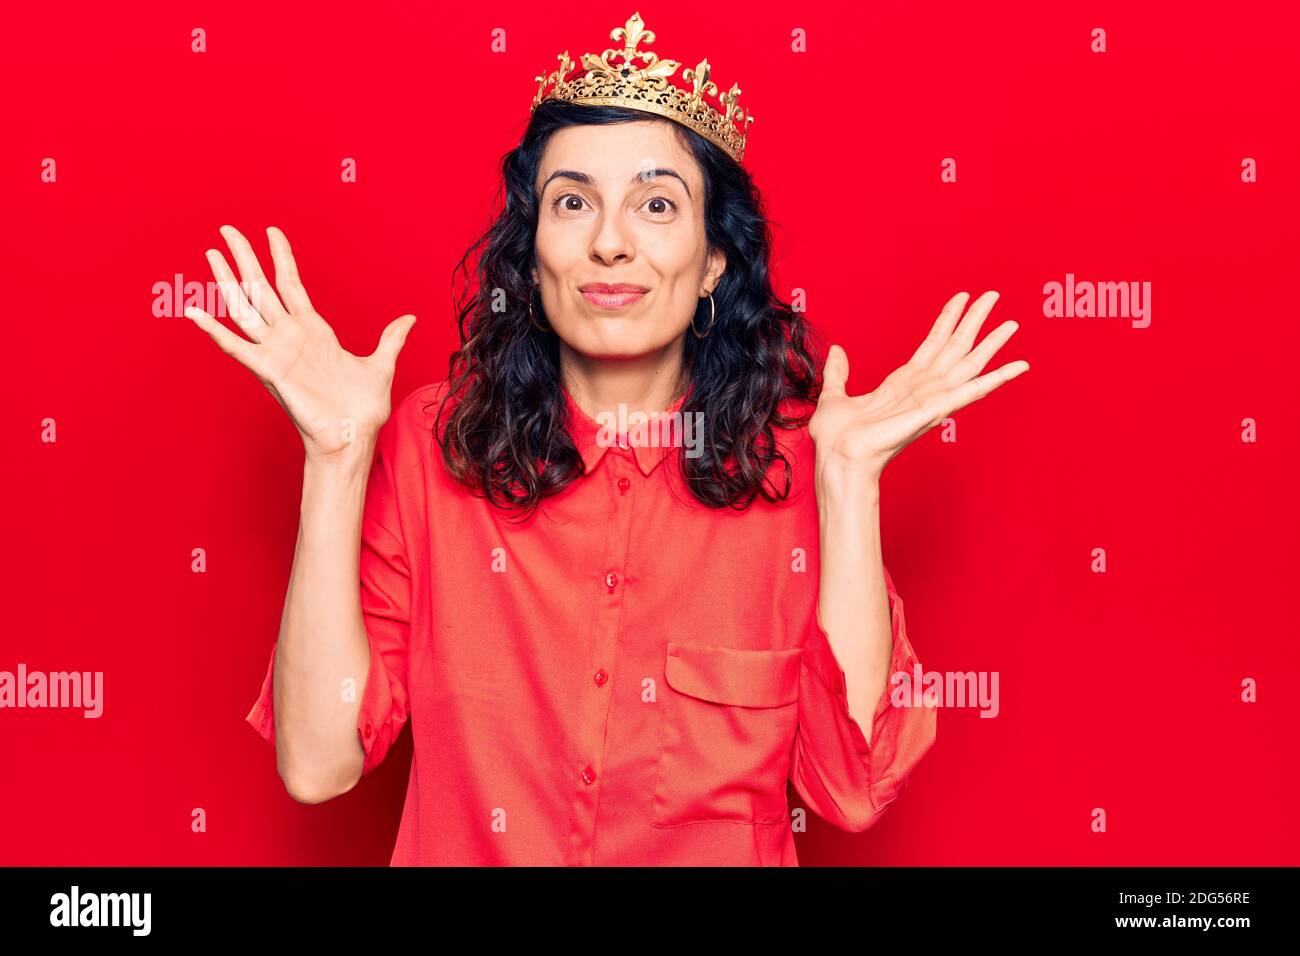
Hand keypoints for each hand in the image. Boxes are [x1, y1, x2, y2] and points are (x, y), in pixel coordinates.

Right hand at [184, 225, 416, 460]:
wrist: (353, 435)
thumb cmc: (363, 408)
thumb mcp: (381, 364)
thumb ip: (391, 339)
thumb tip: (409, 319)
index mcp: (314, 330)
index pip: (290, 284)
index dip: (281, 257)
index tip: (271, 231)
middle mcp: (290, 336)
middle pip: (261, 287)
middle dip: (245, 257)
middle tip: (227, 229)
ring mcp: (277, 351)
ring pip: (245, 307)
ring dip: (226, 280)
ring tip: (210, 253)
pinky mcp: (268, 371)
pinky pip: (236, 347)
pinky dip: (214, 330)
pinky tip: (193, 311)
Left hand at [810, 291, 1028, 480]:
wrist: (838, 458)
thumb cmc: (837, 438)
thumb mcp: (834, 395)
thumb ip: (839, 372)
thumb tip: (837, 350)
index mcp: (903, 383)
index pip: (932, 343)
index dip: (948, 319)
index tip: (963, 297)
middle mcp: (923, 389)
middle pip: (956, 347)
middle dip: (975, 320)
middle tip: (994, 294)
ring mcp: (933, 399)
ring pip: (969, 363)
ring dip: (992, 343)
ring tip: (1013, 323)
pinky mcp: (937, 410)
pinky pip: (973, 391)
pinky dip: (997, 379)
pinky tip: (1018, 367)